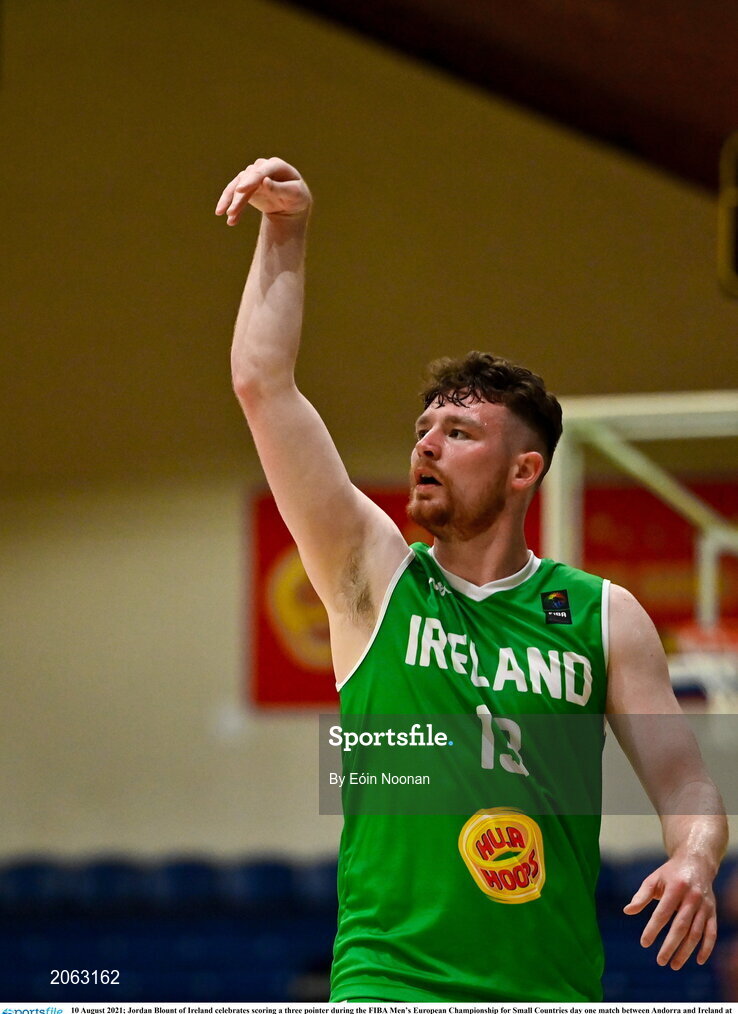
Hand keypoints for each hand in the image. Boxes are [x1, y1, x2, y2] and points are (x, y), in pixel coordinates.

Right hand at [215, 157, 310, 225]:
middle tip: (231, 211)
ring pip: (237, 187)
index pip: (261, 171)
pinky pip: (233, 195)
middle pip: (246, 179)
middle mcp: (261, 167)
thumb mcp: (295, 195)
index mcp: (276, 165)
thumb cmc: (297, 197)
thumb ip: (281, 188)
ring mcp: (251, 176)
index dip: (250, 180)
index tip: (239, 190)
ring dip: (231, 202)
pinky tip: (230, 221)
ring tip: (229, 218)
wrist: (290, 205)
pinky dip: (230, 205)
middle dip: (238, 196)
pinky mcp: (244, 186)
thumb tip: (264, 181)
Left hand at [624, 854, 717, 968]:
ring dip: (686, 951)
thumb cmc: (670, 874)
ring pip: (696, 933)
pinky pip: (712, 933)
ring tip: (674, 965)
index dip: (653, 929)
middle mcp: (692, 897)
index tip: (644, 943)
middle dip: (670, 946)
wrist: (696, 863)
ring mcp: (705, 906)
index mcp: (676, 888)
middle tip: (660, 961)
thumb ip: (641, 896)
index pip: (663, 913)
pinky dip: (707, 948)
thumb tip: (627, 911)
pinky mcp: (713, 912)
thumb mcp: (653, 879)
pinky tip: (699, 961)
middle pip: (681, 926)